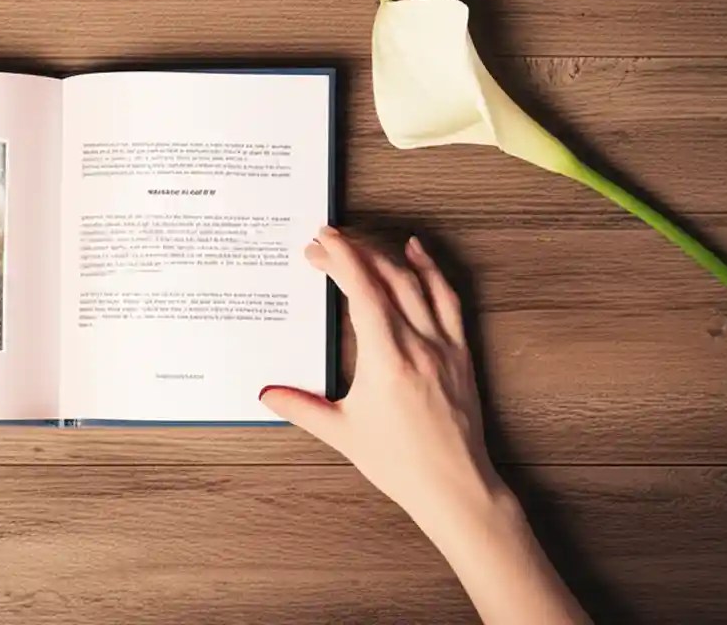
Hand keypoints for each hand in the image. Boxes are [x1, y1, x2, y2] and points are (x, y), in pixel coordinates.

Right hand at [261, 227, 587, 623]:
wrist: (454, 485)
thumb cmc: (400, 463)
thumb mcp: (342, 434)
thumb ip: (302, 407)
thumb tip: (266, 395)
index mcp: (386, 360)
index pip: (362, 291)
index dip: (341, 260)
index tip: (321, 242)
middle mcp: (418, 345)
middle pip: (387, 278)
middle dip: (354, 252)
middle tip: (325, 243)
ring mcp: (443, 346)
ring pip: (416, 283)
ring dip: (386, 255)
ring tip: (360, 241)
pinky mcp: (460, 353)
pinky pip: (448, 299)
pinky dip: (431, 271)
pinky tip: (417, 253)